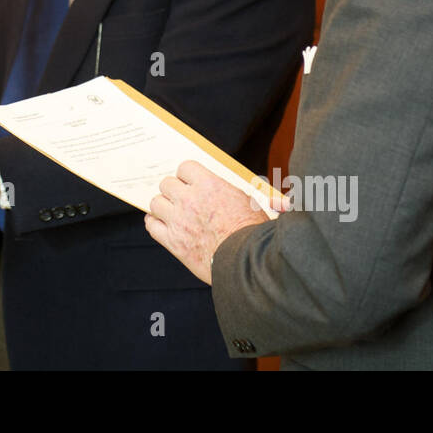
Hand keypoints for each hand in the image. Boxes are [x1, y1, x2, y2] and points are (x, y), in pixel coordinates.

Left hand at [145, 161, 281, 283]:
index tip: (191, 182)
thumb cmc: (254, 235)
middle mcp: (190, 199)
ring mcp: (178, 220)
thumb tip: (281, 202)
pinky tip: (162, 225)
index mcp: (210, 185)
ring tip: (172, 212)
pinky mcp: (172, 241)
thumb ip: (257, 197)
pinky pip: (151, 225)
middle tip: (182, 199)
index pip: (185, 167)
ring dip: (163, 206)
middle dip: (174, 190)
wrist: (246, 265)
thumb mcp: (258, 208)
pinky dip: (155, 223)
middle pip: (167, 183)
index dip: (188, 175)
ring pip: (156, 203)